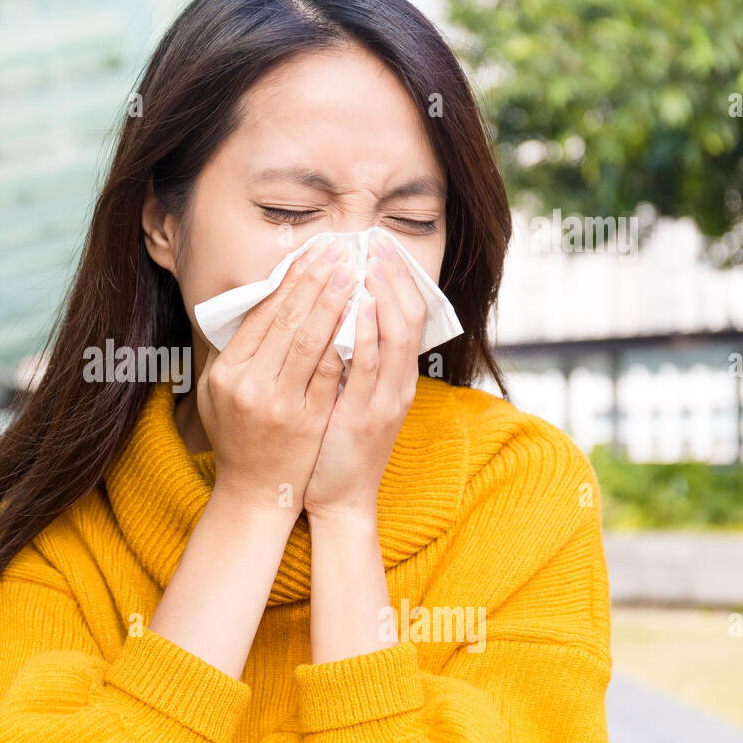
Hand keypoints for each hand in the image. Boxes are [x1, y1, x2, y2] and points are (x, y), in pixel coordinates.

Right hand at [198, 240, 353, 515]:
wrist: (255, 493)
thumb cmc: (237, 437)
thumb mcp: (215, 393)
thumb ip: (232, 352)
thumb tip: (255, 303)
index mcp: (226, 373)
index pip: (262, 314)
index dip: (289, 280)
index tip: (311, 254)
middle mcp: (249, 386)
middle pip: (287, 320)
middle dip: (316, 280)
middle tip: (339, 251)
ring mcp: (279, 405)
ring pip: (311, 341)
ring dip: (335, 302)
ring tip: (353, 272)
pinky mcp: (308, 421)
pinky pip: (331, 374)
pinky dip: (346, 343)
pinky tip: (361, 317)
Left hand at [303, 236, 427, 519]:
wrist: (339, 500)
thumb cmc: (336, 446)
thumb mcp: (350, 396)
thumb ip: (350, 360)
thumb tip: (335, 315)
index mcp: (395, 378)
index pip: (407, 316)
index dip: (397, 280)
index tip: (380, 248)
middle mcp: (397, 385)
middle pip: (407, 317)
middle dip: (393, 278)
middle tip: (376, 242)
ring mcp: (384, 401)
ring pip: (394, 337)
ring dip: (382, 295)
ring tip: (368, 261)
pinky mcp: (364, 417)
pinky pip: (369, 368)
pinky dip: (367, 334)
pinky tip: (357, 307)